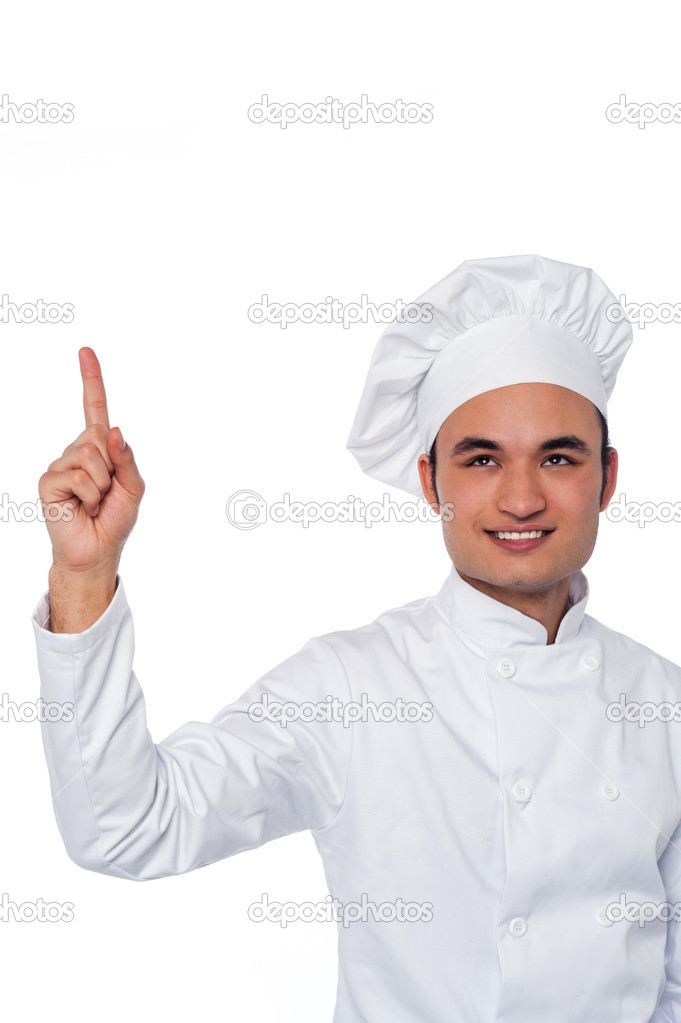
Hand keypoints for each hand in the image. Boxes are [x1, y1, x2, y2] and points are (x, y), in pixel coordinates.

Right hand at [39, 347, 144, 574]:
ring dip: (102, 484)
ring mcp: (61, 465)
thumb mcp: (134, 487)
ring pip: (91, 456)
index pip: (94, 409)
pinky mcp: (49, 481)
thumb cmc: (115, 520)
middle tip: (106, 493)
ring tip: (95, 502)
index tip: (85, 351)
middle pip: (100, 436)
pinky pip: (79, 476)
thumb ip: (127, 458)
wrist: (97, 551)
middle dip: (112, 468)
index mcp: (99, 449)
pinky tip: (82, 507)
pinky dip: (89, 495)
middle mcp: (77, 451)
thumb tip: (114, 430)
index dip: (91, 380)